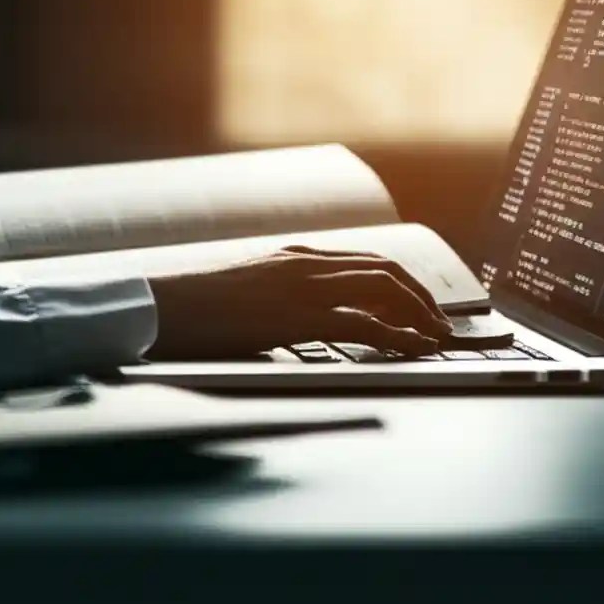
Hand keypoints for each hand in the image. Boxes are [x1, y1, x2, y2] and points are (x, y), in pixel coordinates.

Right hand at [146, 245, 452, 359]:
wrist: (164, 307)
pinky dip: (399, 335)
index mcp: (296, 256)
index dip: (401, 281)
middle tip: (439, 324)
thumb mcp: (247, 290)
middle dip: (421, 296)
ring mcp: (305, 288)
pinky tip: (413, 348)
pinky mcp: (299, 316)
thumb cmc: (197, 307)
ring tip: (436, 338)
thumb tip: (301, 316)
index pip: (365, 260)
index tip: (419, 304)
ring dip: (419, 314)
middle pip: (385, 269)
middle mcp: (307, 264)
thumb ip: (280, 294)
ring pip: (384, 289)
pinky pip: (365, 324)